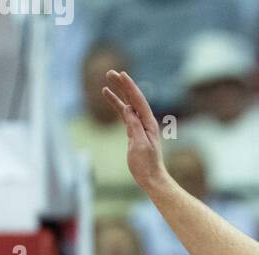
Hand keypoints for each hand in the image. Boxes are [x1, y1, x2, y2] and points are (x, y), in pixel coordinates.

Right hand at [101, 70, 169, 191]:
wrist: (151, 178)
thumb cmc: (146, 164)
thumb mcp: (140, 144)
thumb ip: (134, 126)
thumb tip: (128, 109)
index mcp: (149, 124)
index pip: (138, 101)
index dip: (130, 87)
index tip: (122, 74)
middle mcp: (145, 123)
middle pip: (133, 99)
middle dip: (123, 85)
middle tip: (111, 72)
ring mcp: (140, 126)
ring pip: (128, 104)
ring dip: (118, 92)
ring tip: (107, 80)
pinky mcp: (133, 132)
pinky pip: (124, 114)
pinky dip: (117, 105)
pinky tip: (109, 97)